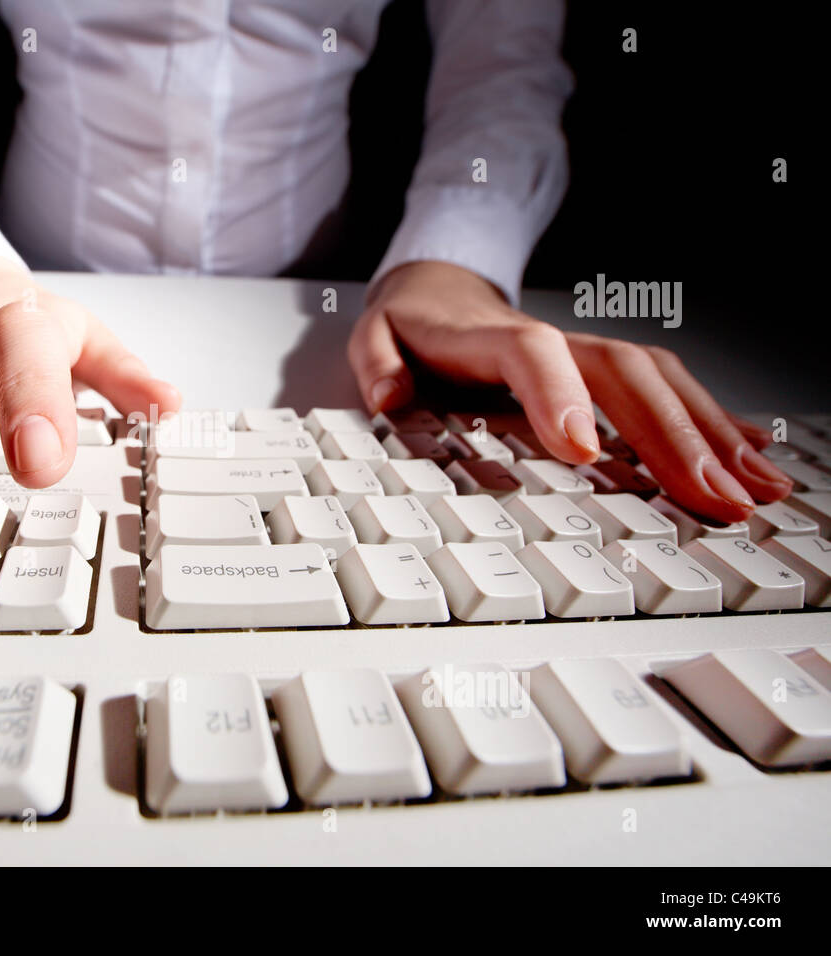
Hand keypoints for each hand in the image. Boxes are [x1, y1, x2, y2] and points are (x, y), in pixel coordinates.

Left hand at [348, 261, 791, 522]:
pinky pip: (666, 390)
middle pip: (622, 375)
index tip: (583, 451)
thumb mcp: (374, 336)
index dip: (559, 395)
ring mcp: (583, 356)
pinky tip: (750, 456)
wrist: (438, 288)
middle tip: (714, 497)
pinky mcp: (602, 373)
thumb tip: (388, 396)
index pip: (532, 354)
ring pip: (659, 383)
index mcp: (489, 337)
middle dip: (672, 435)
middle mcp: (551, 343)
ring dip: (709, 435)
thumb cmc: (413, 326)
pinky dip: (710, 422)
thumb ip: (377, 363)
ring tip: (753, 491)